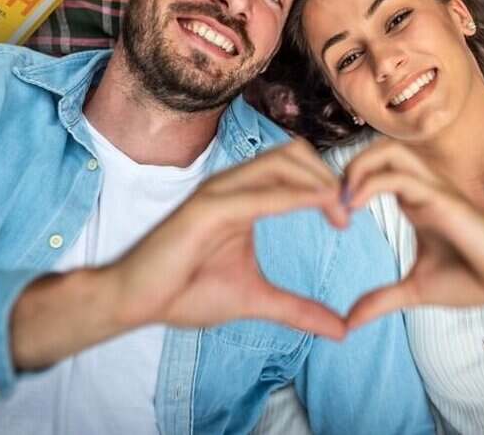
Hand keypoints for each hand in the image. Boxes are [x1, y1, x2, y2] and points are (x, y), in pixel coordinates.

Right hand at [11, 139, 348, 368]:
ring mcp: (217, 192)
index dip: (328, 185)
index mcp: (243, 197)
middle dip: (328, 176)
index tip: (348, 219)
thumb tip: (341, 329)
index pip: (295, 168)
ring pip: (280, 163)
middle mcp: (231, 185)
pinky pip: (257, 193)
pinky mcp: (205, 208)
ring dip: (317, 182)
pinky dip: (292, 196)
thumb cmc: (185, 292)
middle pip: (294, 154)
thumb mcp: (255, 300)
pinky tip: (318, 207)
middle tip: (348, 215)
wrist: (135, 302)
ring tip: (340, 213)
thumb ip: (298, 309)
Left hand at [341, 139, 483, 329]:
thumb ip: (381, 300)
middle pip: (381, 149)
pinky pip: (400, 178)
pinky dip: (371, 184)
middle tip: (331, 198)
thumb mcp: (415, 291)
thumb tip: (349, 322)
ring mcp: (435, 190)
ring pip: (390, 152)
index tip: (330, 209)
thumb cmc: (473, 281)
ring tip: (342, 199)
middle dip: (350, 165)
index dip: (350, 179)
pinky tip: (355, 206)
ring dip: (358, 168)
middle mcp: (425, 187)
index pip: (379, 168)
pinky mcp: (443, 199)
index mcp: (416, 201)